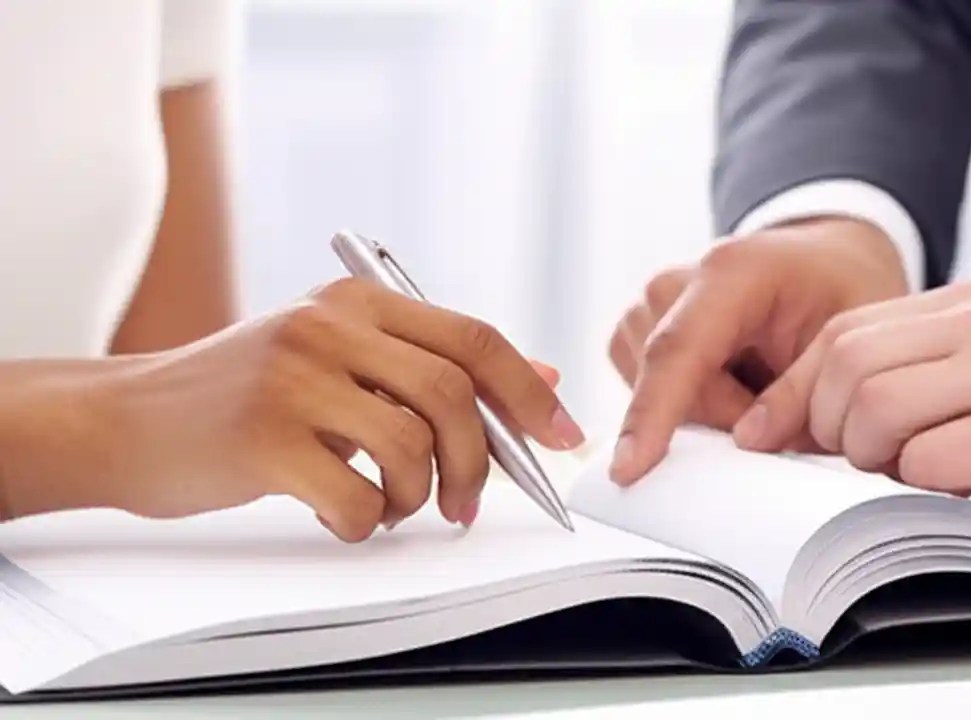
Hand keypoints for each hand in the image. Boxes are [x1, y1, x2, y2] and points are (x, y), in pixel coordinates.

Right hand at [0, 279, 583, 541]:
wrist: (126, 418)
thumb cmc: (244, 396)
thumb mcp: (339, 358)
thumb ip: (431, 363)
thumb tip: (541, 377)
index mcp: (356, 300)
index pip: (473, 338)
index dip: (530, 392)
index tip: (563, 438)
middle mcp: (328, 325)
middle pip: (454, 394)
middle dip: (479, 463)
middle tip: (464, 503)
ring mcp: (292, 377)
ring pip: (413, 446)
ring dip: (417, 496)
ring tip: (386, 504)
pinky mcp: (261, 436)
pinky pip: (356, 495)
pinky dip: (365, 522)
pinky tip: (343, 516)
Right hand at [608, 217, 908, 482]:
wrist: (826, 266)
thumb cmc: (837, 294)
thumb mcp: (848, 339)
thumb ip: (803, 391)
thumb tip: (755, 448)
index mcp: (734, 271)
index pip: (677, 348)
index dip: (652, 412)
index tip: (630, 468)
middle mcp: (680, 282)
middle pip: (667, 381)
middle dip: (720, 421)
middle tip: (781, 419)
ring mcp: (654, 305)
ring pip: (651, 391)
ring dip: (705, 414)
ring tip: (759, 395)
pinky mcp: (640, 331)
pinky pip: (646, 392)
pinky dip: (689, 407)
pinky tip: (731, 391)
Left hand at [739, 279, 970, 551]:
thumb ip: (916, 384)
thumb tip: (808, 422)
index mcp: (969, 305)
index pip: (840, 335)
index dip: (790, 392)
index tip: (762, 436)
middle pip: (844, 365)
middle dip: (828, 427)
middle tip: (869, 460)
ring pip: (874, 405)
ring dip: (877, 456)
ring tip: (928, 470)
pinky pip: (930, 457)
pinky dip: (927, 483)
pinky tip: (969, 482)